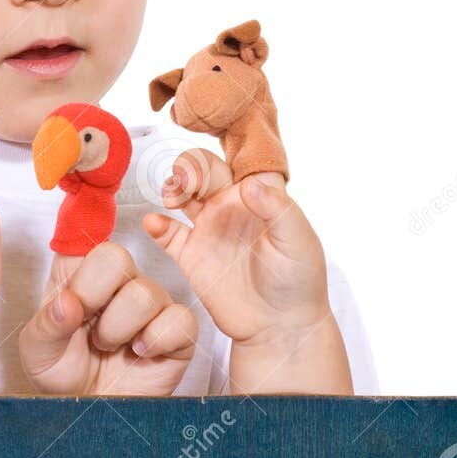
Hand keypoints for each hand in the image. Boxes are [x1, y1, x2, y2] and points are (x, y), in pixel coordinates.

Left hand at [18, 241, 197, 394]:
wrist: (89, 416)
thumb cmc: (62, 378)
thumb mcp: (37, 352)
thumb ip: (46, 323)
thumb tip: (68, 302)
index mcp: (79, 275)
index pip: (83, 237)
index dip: (79, 250)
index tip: (73, 265)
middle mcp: (118, 281)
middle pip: (116, 256)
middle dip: (95, 298)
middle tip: (87, 329)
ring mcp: (152, 302)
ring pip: (144, 293)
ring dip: (119, 329)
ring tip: (110, 347)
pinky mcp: (178, 329)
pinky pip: (178, 319)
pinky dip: (155, 341)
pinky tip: (140, 353)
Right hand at [142, 150, 350, 393]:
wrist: (280, 327)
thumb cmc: (299, 282)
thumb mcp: (298, 241)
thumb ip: (277, 209)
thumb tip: (249, 184)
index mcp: (261, 195)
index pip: (241, 157)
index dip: (227, 139)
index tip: (214, 130)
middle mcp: (232, 206)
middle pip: (205, 169)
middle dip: (192, 165)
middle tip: (188, 181)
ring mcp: (210, 229)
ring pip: (184, 193)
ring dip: (173, 186)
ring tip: (174, 197)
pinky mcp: (192, 255)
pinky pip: (167, 233)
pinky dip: (157, 224)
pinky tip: (157, 223)